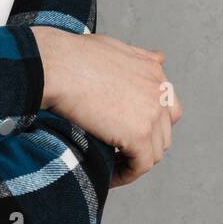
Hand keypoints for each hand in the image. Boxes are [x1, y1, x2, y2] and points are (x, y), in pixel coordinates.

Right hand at [31, 27, 181, 188]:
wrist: (56, 67)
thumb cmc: (72, 56)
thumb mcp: (114, 47)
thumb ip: (140, 56)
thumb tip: (159, 58)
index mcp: (153, 70)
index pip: (166, 106)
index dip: (149, 123)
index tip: (126, 133)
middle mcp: (159, 90)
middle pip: (164, 131)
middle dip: (144, 144)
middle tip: (118, 153)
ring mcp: (153, 113)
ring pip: (155, 151)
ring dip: (134, 161)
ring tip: (111, 166)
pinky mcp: (140, 135)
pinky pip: (141, 166)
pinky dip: (126, 175)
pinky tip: (109, 176)